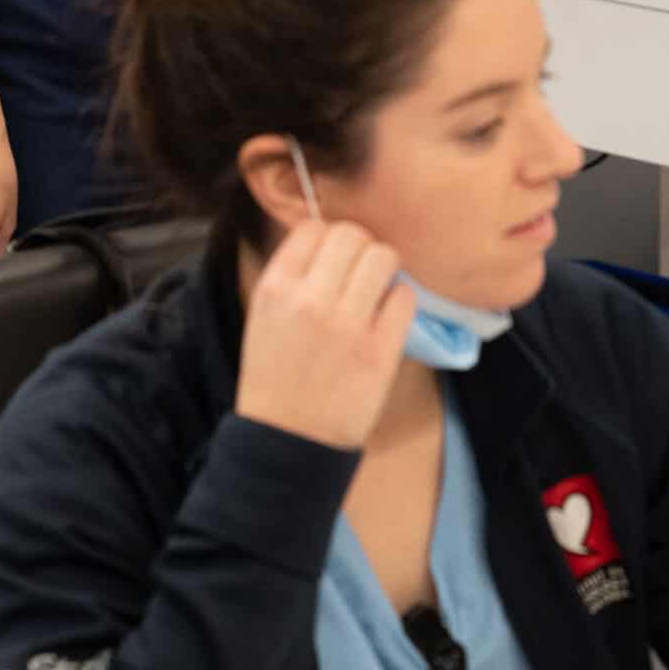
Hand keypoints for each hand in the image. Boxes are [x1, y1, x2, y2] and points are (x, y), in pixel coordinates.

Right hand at [235, 220, 418, 452]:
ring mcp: (347, 324)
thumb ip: (292, 277)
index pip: (313, 228)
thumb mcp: (264, 318)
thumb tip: (328, 237)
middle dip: (360, 249)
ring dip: (383, 270)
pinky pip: (404, 297)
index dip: (328, 240)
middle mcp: (310, 299)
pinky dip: (399, 303)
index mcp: (275, 288)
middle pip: (352, 235)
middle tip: (359, 275)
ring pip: (383, 256)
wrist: (287, 441)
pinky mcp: (380, 349)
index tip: (333, 261)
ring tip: (374, 293)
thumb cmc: (275, 378)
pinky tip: (385, 320)